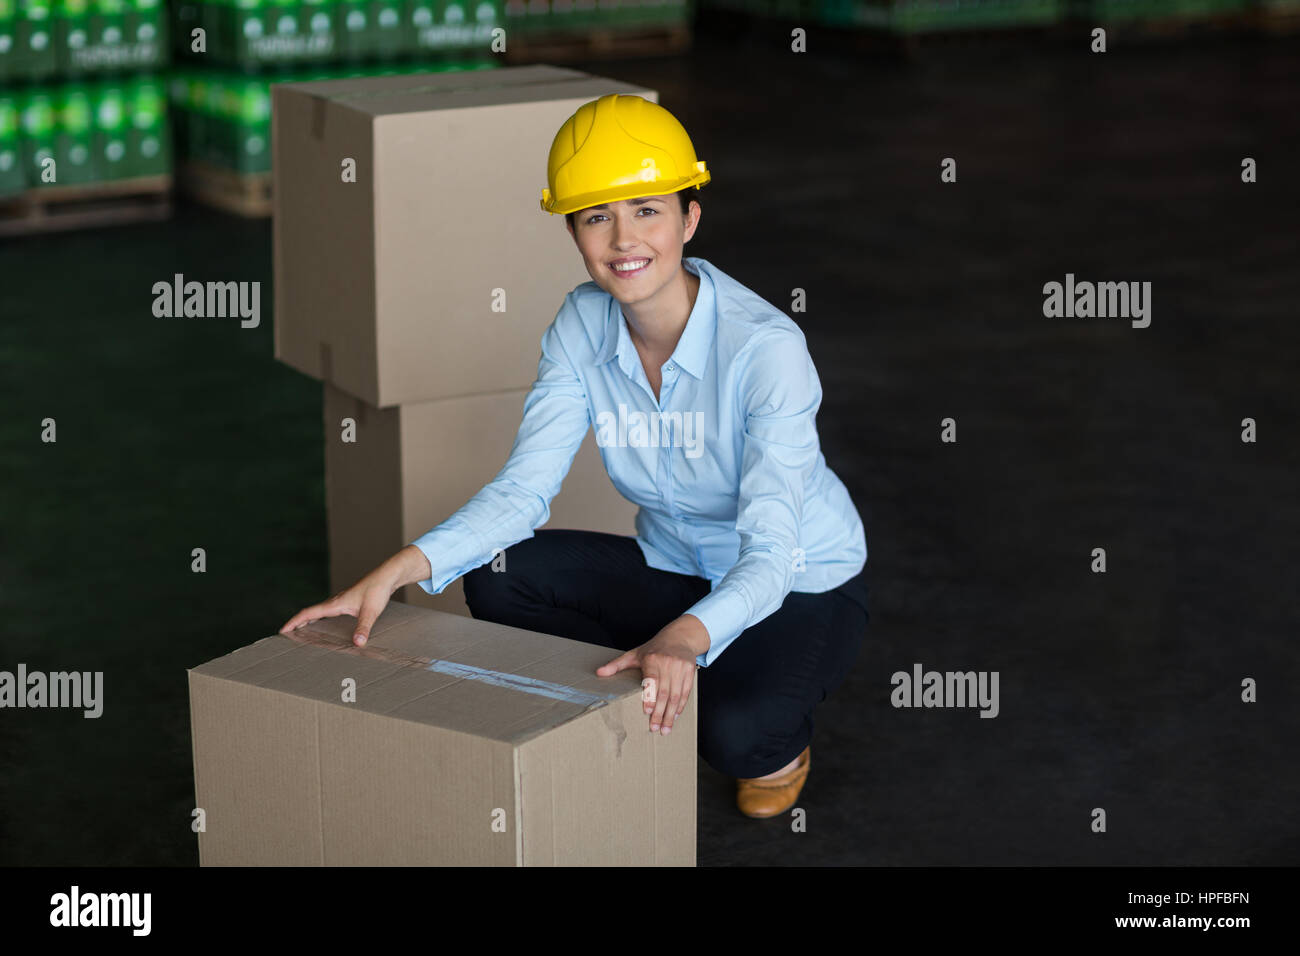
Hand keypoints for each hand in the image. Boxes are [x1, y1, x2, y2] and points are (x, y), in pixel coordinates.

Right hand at [278, 545, 430, 645]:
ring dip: (307, 621)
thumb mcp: (371, 612)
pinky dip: (320, 619)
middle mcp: (335, 602)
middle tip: (286, 635)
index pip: (308, 613)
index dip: (294, 622)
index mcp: (335, 604)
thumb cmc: (377, 591)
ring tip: (300, 632)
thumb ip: (363, 628)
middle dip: (297, 624)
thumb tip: (357, 644)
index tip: (282, 630)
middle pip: (310, 613)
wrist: (387, 576)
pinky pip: (327, 611)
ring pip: (318, 612)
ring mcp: (341, 601)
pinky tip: (325, 625)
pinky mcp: (348, 601)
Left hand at [596, 615, 709, 734]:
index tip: (647, 712)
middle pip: (664, 692)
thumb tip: (599, 673)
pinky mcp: (690, 671)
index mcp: (652, 659)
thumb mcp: (635, 654)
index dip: (650, 697)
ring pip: (675, 695)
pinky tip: (675, 716)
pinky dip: (680, 706)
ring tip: (665, 729)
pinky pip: (685, 692)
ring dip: (671, 714)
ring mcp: (680, 668)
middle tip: (655, 729)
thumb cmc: (655, 648)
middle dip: (660, 713)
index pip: (652, 681)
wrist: (680, 637)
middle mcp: (668, 663)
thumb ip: (617, 665)